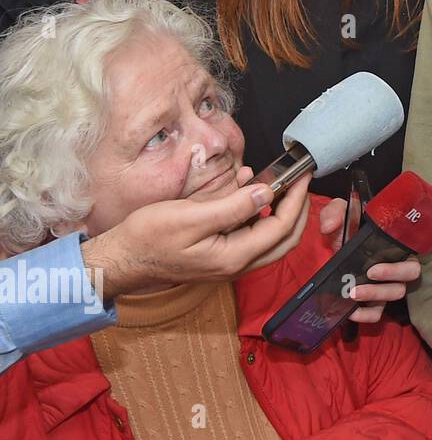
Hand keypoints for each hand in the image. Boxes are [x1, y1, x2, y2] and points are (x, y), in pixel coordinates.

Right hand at [84, 173, 311, 298]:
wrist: (122, 259)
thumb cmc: (149, 238)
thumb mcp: (191, 217)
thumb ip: (233, 207)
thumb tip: (266, 193)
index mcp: (234, 256)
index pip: (281, 227)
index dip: (296, 200)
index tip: (302, 176)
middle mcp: (237, 263)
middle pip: (285, 238)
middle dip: (298, 208)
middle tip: (301, 180)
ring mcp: (230, 261)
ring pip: (270, 238)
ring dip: (280, 210)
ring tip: (280, 182)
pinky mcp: (221, 254)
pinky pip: (250, 234)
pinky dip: (257, 212)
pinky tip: (248, 189)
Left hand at [313, 196, 422, 322]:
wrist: (333, 246)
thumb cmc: (345, 228)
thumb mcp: (339, 213)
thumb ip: (335, 212)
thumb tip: (330, 226)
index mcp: (396, 245)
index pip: (412, 255)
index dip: (400, 264)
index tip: (375, 265)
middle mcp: (397, 265)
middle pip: (411, 275)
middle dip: (391, 276)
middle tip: (368, 274)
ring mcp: (386, 285)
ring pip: (396, 293)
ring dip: (375, 295)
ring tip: (353, 293)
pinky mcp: (374, 301)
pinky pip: (377, 314)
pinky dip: (365, 315)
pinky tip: (350, 311)